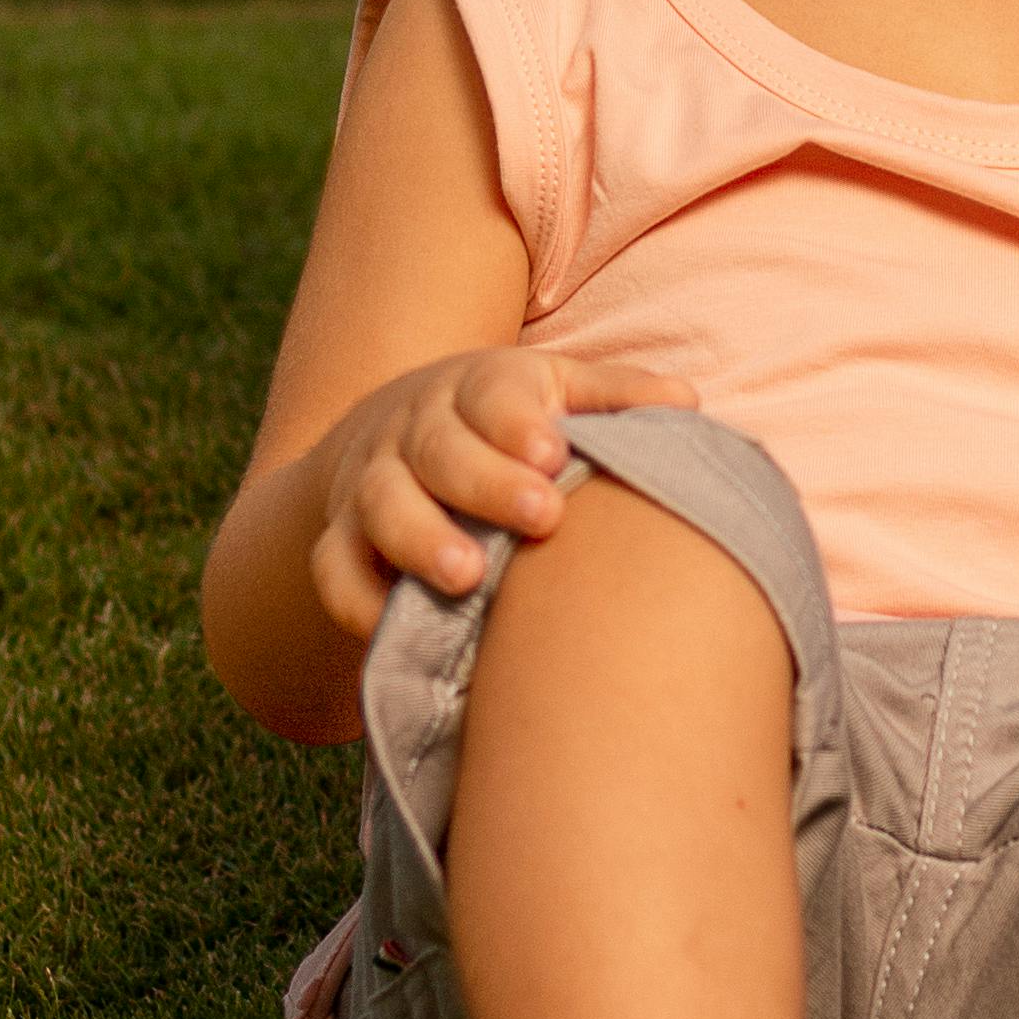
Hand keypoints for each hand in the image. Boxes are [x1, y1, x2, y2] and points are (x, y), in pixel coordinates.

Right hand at [308, 347, 695, 637]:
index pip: (491, 396)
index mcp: (478, 388)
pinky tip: (389, 630)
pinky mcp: (340, 537)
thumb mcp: (559, 391)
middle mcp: (416, 430)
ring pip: (380, 504)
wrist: (399, 434)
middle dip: (484, 483)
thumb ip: (617, 398)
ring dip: (419, 538)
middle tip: (539, 517)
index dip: (516, 423)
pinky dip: (354, 599)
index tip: (553, 453)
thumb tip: (686, 403)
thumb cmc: (510, 424)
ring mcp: (371, 483)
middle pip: (438, 449)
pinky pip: (332, 568)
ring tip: (467, 579)